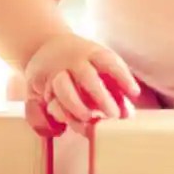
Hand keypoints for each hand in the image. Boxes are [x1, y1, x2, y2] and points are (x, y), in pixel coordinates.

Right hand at [22, 34, 140, 136]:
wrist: (45, 48)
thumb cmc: (82, 64)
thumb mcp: (99, 66)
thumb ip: (114, 89)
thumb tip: (127, 114)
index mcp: (92, 53)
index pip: (109, 62)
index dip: (123, 77)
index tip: (135, 93)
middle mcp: (73, 61)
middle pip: (87, 77)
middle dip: (101, 97)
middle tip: (113, 115)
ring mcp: (55, 73)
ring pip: (63, 88)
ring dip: (76, 107)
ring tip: (88, 120)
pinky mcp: (39, 86)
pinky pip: (48, 102)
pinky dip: (58, 115)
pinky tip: (67, 125)